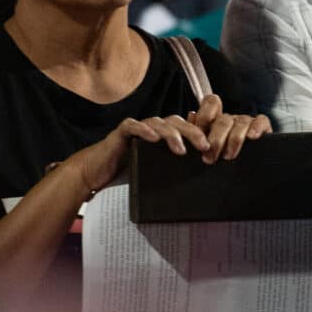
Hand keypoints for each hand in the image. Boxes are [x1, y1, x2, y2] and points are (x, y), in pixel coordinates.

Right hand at [72, 101, 268, 191]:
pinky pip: (133, 126)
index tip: (215, 148)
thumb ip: (175, 172)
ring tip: (181, 149)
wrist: (96, 174)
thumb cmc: (128, 175)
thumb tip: (201, 189)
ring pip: (159, 122)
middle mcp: (153, 129)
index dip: (202, 134)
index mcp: (165, 137)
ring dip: (171, 133)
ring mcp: (138, 129)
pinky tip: (152, 137)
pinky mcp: (121, 133)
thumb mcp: (157, 173)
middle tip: (205, 146)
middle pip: (177, 122)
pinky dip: (143, 129)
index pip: (187, 128)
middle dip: (193, 132)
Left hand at [188, 93, 270, 163]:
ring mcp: (246, 122)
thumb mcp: (204, 150)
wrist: (246, 177)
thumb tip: (191, 115)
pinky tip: (252, 137)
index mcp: (215, 120)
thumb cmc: (218, 161)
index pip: (211, 103)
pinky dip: (256, 127)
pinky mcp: (262, 128)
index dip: (204, 117)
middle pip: (223, 119)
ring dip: (234, 140)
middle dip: (216, 140)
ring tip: (228, 157)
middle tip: (210, 158)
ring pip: (241, 122)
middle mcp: (230, 119)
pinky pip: (261, 120)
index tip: (200, 140)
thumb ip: (195, 134)